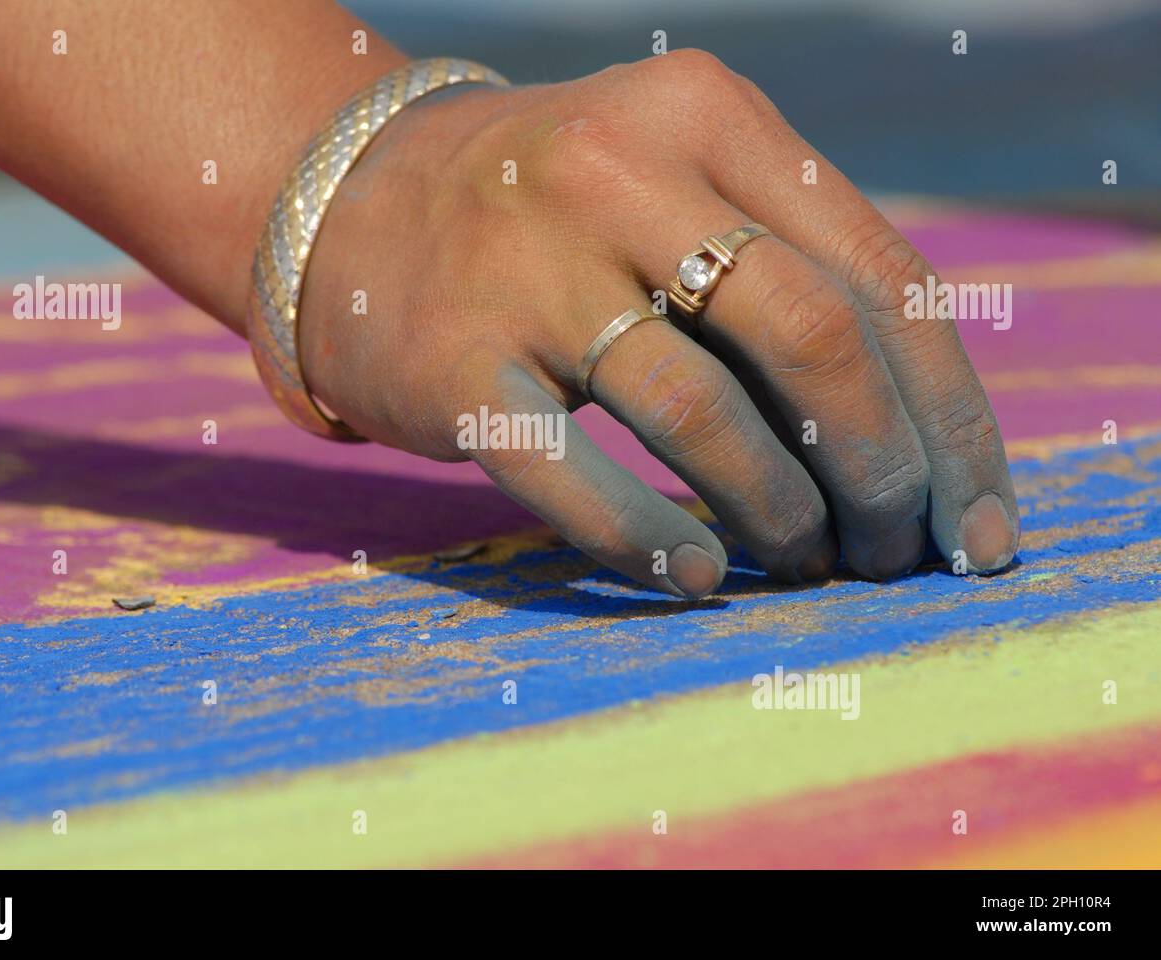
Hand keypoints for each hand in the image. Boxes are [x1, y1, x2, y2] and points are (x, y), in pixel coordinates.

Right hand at [298, 50, 1019, 597]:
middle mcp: (618, 172)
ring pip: (700, 414)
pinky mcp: (452, 366)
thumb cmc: (554, 220)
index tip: (977, 521)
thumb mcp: (676, 187)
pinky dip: (649, 540)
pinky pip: (573, 477)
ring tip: (798, 561)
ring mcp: (525, 268)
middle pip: (809, 338)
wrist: (352, 206)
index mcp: (706, 116)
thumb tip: (912, 445)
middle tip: (887, 551)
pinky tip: (697, 575)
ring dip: (777, 513)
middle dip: (878, 470)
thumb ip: (786, 272)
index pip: (880, 276)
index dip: (949, 417)